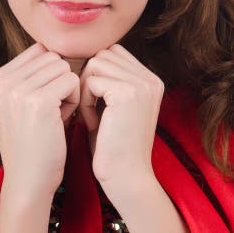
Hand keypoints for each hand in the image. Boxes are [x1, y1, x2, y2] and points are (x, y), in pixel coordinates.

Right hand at [0, 42, 80, 199]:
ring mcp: (18, 89)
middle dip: (60, 82)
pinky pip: (73, 81)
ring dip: (68, 91)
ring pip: (64, 67)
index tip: (44, 102)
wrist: (28, 181)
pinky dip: (74, 100)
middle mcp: (2, 80)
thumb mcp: (20, 102)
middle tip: (52, 111)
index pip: (39, 51)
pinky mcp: (38, 101)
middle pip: (52, 57)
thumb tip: (54, 46)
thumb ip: (31, 74)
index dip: (50, 75)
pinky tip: (62, 121)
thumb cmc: (33, 141)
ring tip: (55, 116)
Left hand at [77, 44, 164, 188]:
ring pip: (95, 63)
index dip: (96, 74)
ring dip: (85, 89)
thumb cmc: (113, 147)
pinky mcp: (127, 92)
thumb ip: (107, 81)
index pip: (113, 54)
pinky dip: (84, 101)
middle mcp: (150, 79)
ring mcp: (141, 84)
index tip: (94, 103)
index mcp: (151, 81)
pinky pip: (91, 81)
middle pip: (104, 54)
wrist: (127, 178)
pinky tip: (92, 124)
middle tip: (89, 109)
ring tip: (90, 116)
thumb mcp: (113, 108)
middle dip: (89, 79)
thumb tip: (82, 60)